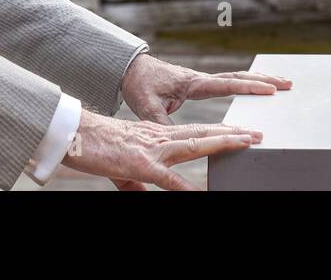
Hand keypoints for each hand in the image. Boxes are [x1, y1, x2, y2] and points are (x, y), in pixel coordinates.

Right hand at [60, 111, 261, 190]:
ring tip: (245, 142)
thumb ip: (139, 184)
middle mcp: (160, 139)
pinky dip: (184, 187)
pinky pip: (167, 178)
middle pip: (202, 134)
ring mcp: (152, 150)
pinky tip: (201, 194)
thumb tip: (146, 196)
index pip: (195, 133)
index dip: (219, 133)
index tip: (240, 133)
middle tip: (256, 134)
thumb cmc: (96, 149)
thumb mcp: (123, 169)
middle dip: (231, 134)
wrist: (74, 136)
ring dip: (222, 143)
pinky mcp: (139, 164)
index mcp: (157, 137)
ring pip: (194, 144)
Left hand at [120, 52, 292, 123]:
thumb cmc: (139, 85)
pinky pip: (227, 81)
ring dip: (258, 79)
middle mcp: (200, 78)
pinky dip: (244, 82)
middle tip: (288, 84)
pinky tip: (254, 86)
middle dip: (264, 80)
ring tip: (280, 84)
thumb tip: (172, 135)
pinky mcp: (199, 83)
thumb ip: (161, 120)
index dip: (249, 88)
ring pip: (235, 77)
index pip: (226, 84)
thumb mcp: (146, 106)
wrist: (131, 69)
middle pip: (238, 77)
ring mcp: (201, 79)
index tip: (269, 90)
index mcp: (192, 82)